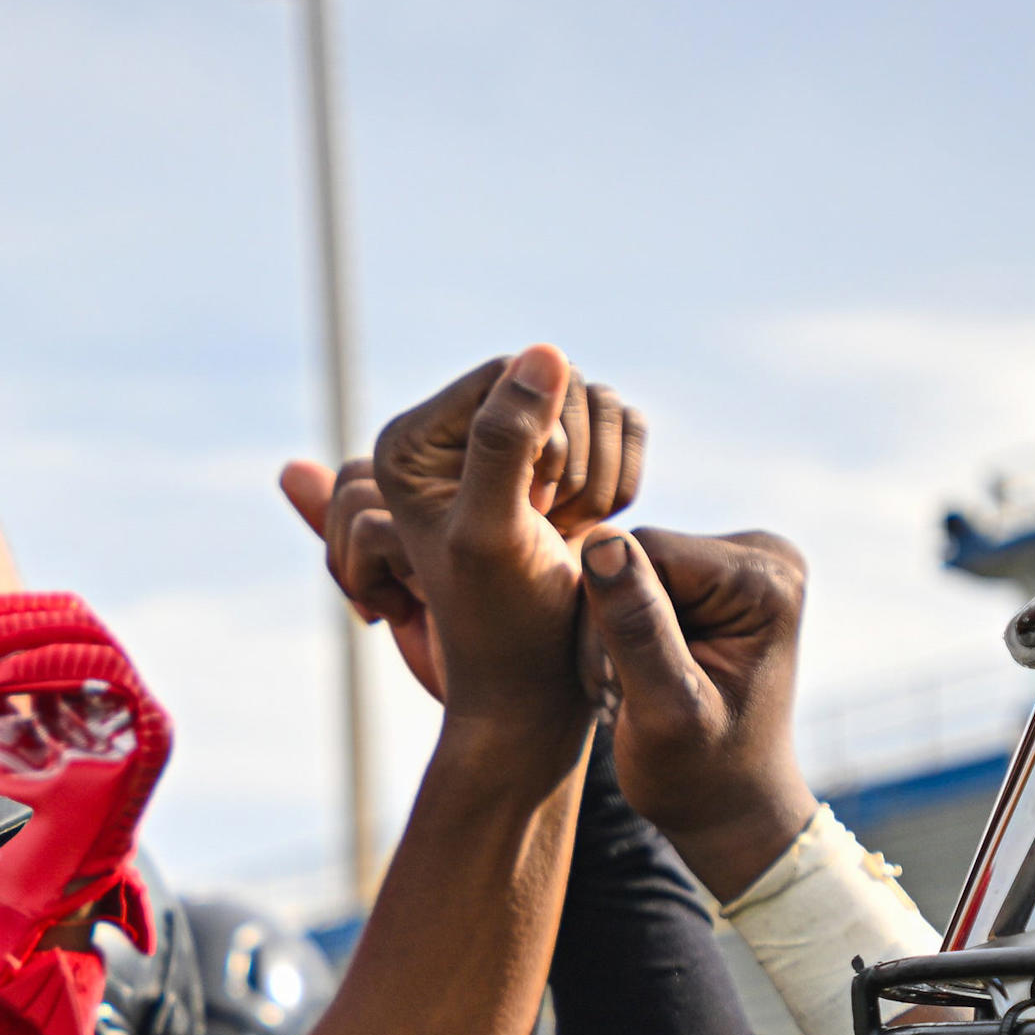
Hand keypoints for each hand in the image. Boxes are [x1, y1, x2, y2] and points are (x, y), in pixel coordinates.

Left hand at [0, 589, 171, 1034]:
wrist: (17, 898)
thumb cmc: (0, 824)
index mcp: (87, 693)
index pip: (50, 619)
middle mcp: (120, 698)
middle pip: (66, 614)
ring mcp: (138, 713)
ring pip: (82, 629)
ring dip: (6, 636)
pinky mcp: (147, 733)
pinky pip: (99, 669)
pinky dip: (39, 665)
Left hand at [277, 403, 643, 705]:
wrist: (540, 681)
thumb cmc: (505, 620)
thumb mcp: (494, 533)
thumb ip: (506, 443)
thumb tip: (545, 353)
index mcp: (410, 441)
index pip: (508, 373)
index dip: (542, 439)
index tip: (526, 511)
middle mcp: (455, 432)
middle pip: (554, 381)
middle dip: (571, 460)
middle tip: (544, 527)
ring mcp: (513, 443)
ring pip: (596, 399)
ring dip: (599, 474)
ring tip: (562, 530)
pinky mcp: (561, 459)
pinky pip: (624, 424)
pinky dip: (622, 478)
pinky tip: (590, 525)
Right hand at [579, 525, 818, 899]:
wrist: (728, 809)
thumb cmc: (701, 776)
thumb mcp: (666, 711)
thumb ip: (638, 629)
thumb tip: (602, 543)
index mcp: (767, 579)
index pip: (647, 552)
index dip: (608, 614)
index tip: (615, 686)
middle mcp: (761, 555)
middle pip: (635, 554)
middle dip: (607, 625)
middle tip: (617, 695)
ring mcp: (736, 564)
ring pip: (622, 568)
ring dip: (605, 633)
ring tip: (622, 692)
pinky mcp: (708, 580)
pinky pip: (630, 581)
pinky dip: (614, 632)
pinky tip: (627, 676)